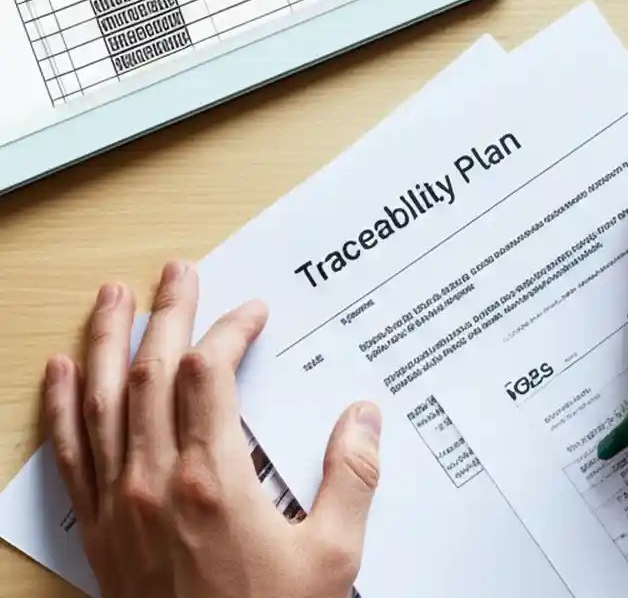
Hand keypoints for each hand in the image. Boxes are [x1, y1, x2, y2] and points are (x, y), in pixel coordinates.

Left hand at [44, 260, 381, 597]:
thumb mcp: (332, 556)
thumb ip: (350, 478)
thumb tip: (362, 418)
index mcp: (212, 481)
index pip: (211, 377)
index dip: (230, 332)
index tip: (252, 314)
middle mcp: (154, 483)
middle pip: (150, 374)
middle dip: (166, 315)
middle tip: (179, 274)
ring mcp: (118, 504)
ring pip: (101, 401)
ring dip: (106, 342)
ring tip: (113, 298)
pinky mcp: (99, 529)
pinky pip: (71, 452)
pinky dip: (62, 405)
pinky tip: (62, 372)